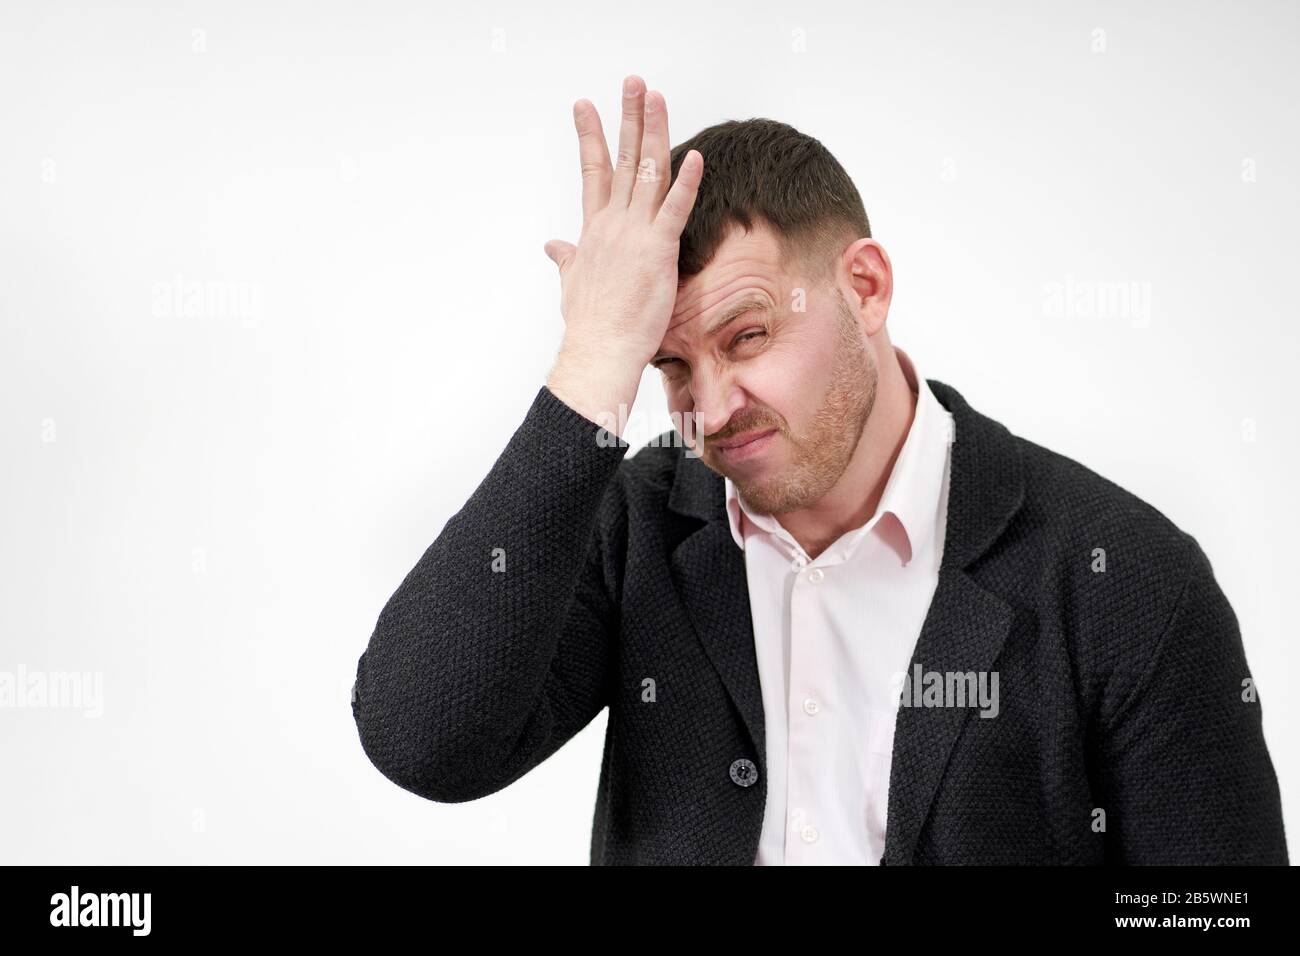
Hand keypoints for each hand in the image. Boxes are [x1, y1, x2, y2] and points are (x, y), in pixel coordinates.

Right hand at [544, 75, 702, 429]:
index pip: (593, 172)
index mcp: (594, 230)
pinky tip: (695, 157)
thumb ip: (566, 259)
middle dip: (627, 118)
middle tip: (632, 82)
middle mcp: (612, 224)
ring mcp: (634, 234)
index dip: (591, 136)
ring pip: (646, 172)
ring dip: (653, 132)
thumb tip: (551, 246)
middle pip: (621, 159)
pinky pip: (674, 210)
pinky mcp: (656, 251)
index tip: (585, 105)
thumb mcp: (572, 283)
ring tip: (656, 97)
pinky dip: (686, 183)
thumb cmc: (588, 324)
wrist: (598, 350)